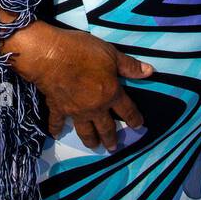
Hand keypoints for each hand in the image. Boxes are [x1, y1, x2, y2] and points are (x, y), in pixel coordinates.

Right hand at [0, 19, 151, 150]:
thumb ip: (129, 66)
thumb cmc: (83, 51)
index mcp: (111, 93)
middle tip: (113, 148)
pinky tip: (56, 134)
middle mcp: (95, 107)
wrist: (50, 56)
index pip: (127, 109)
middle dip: (111, 138)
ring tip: (94, 147)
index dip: (134, 118)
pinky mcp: (58, 108)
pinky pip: (58, 122)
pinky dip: (56, 128)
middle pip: (106, 127)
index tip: (139, 126)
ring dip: (90, 140)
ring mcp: (76, 111)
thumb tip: (150, 72)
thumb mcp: (111, 54)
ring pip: (85, 130)